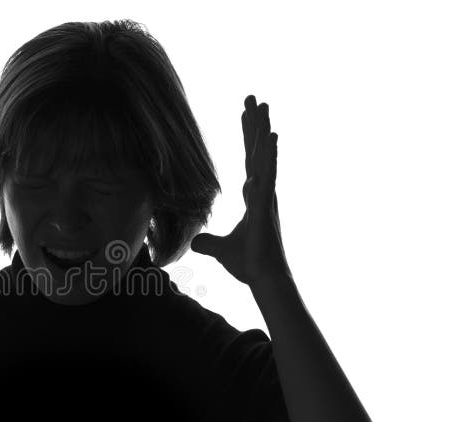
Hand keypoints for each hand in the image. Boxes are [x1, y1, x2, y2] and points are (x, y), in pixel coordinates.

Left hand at [190, 95, 289, 285]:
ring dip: (262, 130)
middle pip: (256, 151)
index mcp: (253, 196)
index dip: (248, 137)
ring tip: (263, 105)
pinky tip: (271, 136)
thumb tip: (195, 242)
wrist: (263, 279)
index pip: (249, 160)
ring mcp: (266, 196)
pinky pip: (269, 175)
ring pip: (264, 156)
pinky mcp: (266, 205)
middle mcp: (262, 191)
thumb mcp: (220, 250)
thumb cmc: (249, 263)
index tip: (245, 114)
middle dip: (254, 124)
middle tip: (253, 98)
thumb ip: (208, 243)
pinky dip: (270, 156)